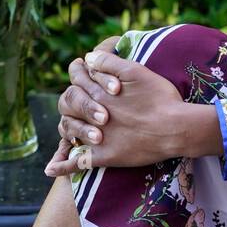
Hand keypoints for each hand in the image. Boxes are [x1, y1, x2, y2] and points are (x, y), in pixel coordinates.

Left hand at [43, 47, 224, 176]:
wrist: (175, 128)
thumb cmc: (161, 97)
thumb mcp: (137, 71)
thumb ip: (110, 62)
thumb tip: (87, 57)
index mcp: (100, 91)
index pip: (78, 78)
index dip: (77, 72)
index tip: (78, 69)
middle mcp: (93, 113)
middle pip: (69, 102)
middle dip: (71, 97)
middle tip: (75, 97)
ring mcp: (97, 136)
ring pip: (69, 130)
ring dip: (66, 125)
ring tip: (68, 125)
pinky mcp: (104, 156)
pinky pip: (76, 163)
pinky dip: (61, 166)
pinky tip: (50, 169)